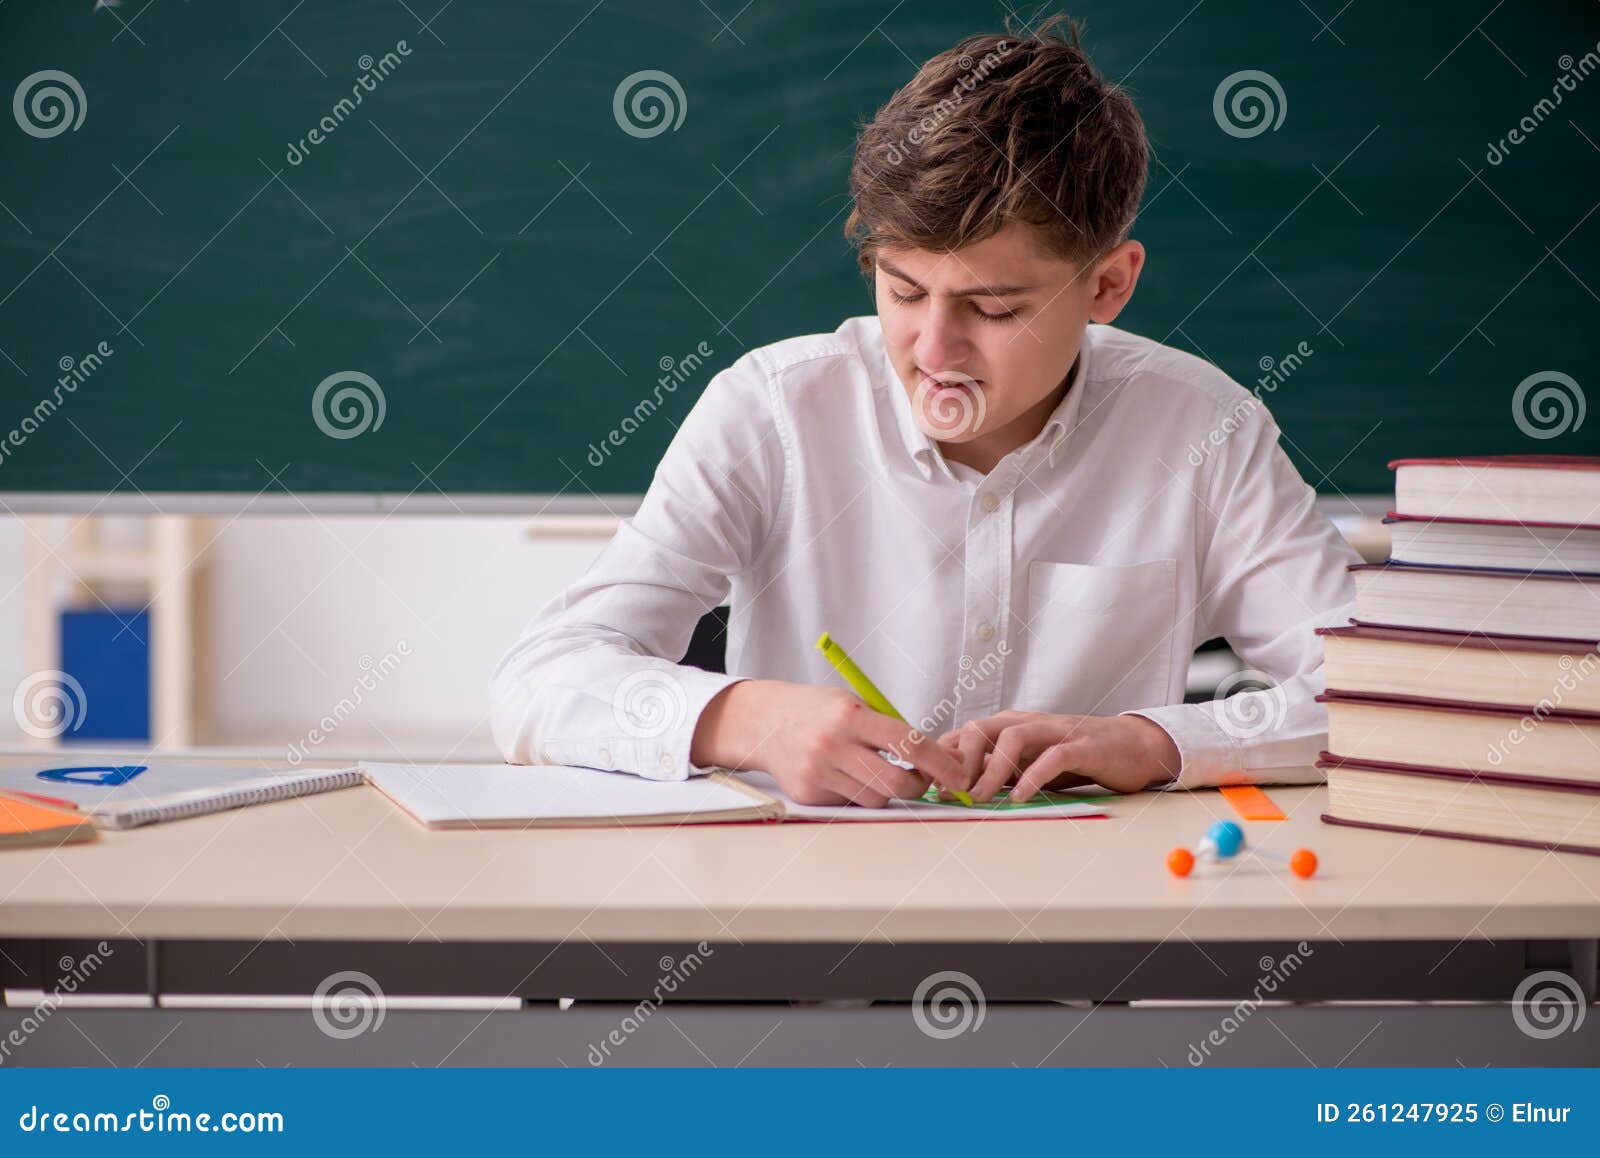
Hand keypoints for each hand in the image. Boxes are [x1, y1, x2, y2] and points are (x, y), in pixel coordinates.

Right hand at [691, 679, 974, 807]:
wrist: (764, 722)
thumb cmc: (816, 710)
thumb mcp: (853, 704)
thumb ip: (888, 728)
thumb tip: (935, 759)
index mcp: (850, 715)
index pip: (908, 743)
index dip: (941, 762)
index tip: (959, 773)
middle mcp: (833, 745)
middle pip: (895, 783)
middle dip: (919, 786)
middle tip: (922, 779)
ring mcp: (818, 772)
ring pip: (875, 799)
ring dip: (886, 791)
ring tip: (874, 770)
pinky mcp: (808, 793)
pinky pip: (850, 803)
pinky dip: (857, 793)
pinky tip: (844, 775)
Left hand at [937, 711, 1179, 800]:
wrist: (1134, 747)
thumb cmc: (1078, 756)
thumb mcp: (1031, 764)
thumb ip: (1000, 771)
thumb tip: (960, 788)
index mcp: (1013, 726)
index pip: (967, 733)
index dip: (944, 757)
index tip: (930, 784)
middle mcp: (1030, 723)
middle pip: (982, 729)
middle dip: (960, 760)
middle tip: (952, 791)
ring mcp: (1057, 731)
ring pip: (1013, 737)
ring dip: (991, 769)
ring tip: (980, 797)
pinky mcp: (1083, 745)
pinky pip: (1054, 756)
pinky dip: (1033, 775)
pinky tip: (1020, 796)